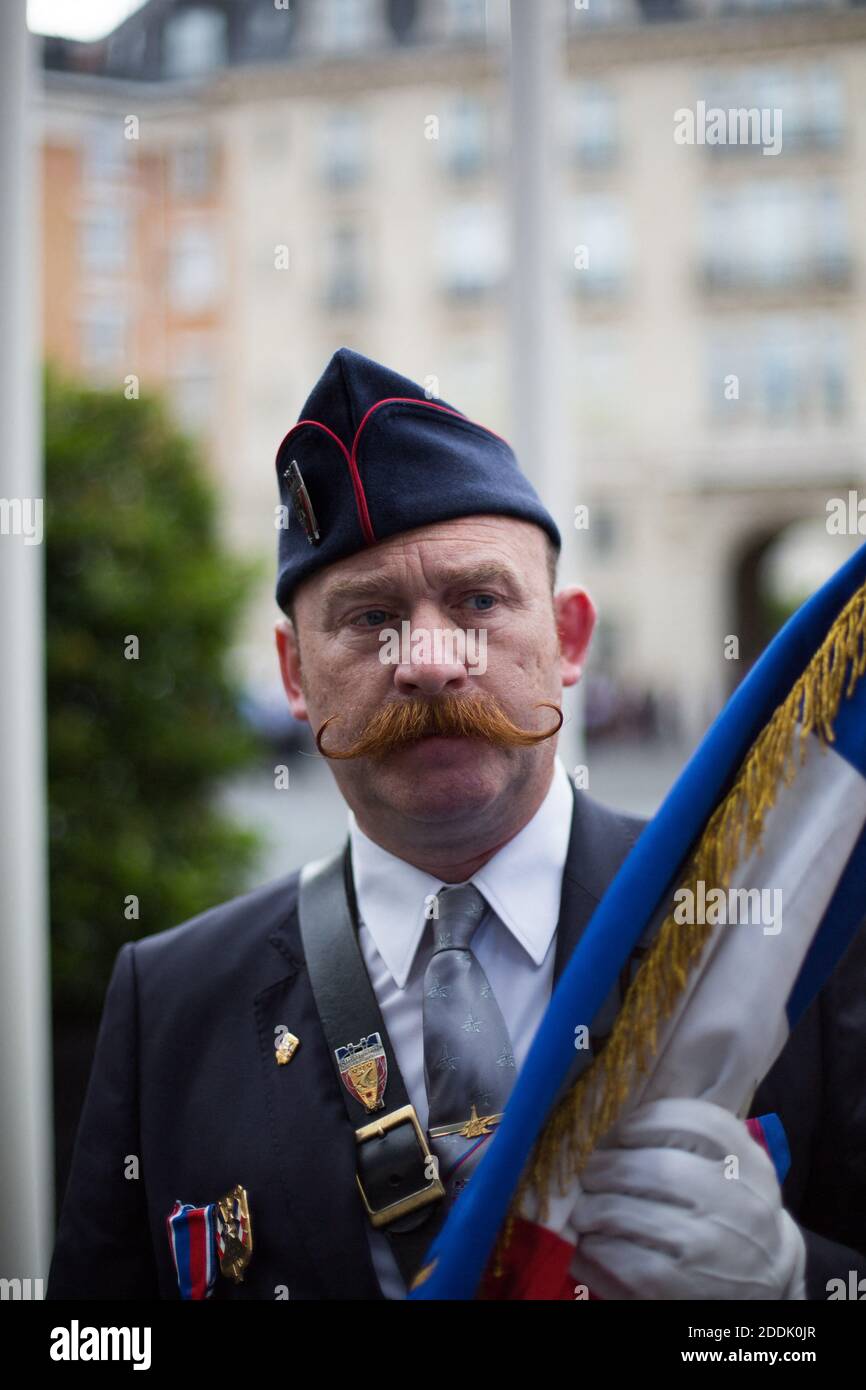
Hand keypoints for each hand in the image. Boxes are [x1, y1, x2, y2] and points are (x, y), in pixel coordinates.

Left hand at [567, 1097, 805, 1298]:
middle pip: (653, 1168)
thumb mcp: (736, 1169)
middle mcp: (734, 1203)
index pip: (697, 1123)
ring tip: (585, 1210)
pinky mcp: (676, 1285)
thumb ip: (693, 1139)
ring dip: (592, 1207)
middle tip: (590, 1173)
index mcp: (748, 1165)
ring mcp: (706, 1245)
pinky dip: (595, 1247)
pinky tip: (594, 1244)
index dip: (646, 1121)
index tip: (623, 1133)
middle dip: (607, 1166)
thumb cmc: (735, 1215)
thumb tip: (614, 1133)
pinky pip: (619, 1257)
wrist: (769, 1282)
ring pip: (625, 1212)